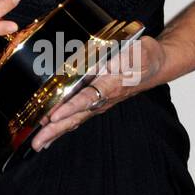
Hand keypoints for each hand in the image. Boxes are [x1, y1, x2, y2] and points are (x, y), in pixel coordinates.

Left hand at [30, 34, 169, 150]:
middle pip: (76, 116)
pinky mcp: (96, 102)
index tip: (54, 115)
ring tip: (39, 143)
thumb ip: (125, 57)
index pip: (88, 98)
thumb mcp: (138, 51)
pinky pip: (78, 117)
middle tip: (37, 142)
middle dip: (56, 129)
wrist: (156, 65)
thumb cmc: (145, 56)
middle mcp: (103, 98)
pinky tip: (51, 135)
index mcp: (111, 85)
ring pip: (75, 119)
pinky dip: (63, 127)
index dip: (71, 107)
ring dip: (56, 131)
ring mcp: (99, 103)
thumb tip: (109, 63)